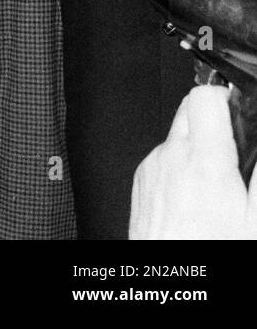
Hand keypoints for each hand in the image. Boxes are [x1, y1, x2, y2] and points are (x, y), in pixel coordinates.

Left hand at [130, 85, 256, 238]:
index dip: (225, 96)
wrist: (172, 283)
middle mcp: (171, 158)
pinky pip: (162, 159)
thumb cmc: (214, 250)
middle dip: (214, 121)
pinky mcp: (139, 183)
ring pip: (175, 137)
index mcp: (205, 162)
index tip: (240, 109)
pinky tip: (195, 195)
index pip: (205, 96)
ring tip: (218, 182)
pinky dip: (179, 166)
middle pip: (188, 111)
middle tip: (236, 149)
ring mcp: (151, 169)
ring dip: (197, 147)